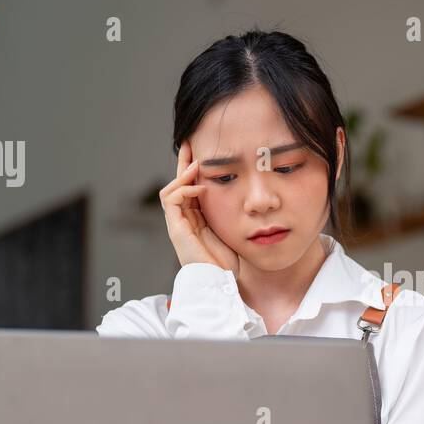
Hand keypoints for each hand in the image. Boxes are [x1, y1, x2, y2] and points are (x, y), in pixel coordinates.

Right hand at [159, 140, 239, 272]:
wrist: (222, 282)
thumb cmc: (231, 262)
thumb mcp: (236, 229)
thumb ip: (236, 212)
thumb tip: (252, 195)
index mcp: (198, 219)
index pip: (192, 187)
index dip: (195, 169)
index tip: (204, 149)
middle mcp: (185, 220)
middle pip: (179, 183)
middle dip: (184, 162)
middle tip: (191, 141)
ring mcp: (178, 225)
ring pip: (172, 189)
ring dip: (183, 174)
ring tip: (196, 162)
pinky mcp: (176, 230)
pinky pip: (171, 200)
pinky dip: (183, 190)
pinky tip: (199, 187)